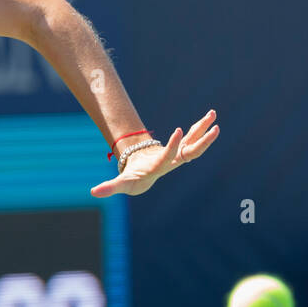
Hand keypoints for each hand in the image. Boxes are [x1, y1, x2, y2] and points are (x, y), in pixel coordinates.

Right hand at [90, 109, 218, 197]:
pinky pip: (191, 137)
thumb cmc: (132, 181)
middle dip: (203, 142)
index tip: (178, 129)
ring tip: (213, 114)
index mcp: (159, 167)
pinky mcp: (178, 149)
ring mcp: (177, 155)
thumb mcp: (121, 184)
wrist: (142, 180)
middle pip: (191, 152)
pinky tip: (209, 117)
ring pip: (194, 142)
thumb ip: (110, 188)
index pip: (169, 156)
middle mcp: (173, 161)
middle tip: (215, 129)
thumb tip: (92, 192)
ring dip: (203, 129)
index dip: (173, 145)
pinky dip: (199, 128)